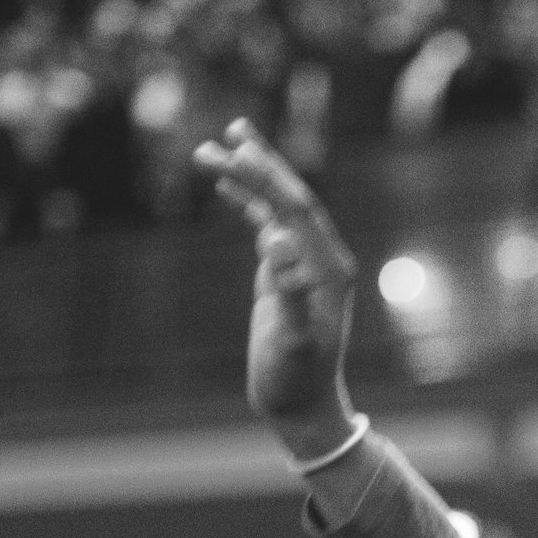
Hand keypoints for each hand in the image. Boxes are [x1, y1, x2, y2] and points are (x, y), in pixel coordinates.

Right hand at [193, 120, 361, 461]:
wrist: (302, 406)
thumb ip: (289, 291)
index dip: (270, 177)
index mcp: (328, 268)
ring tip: (209, 151)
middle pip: (290, 198)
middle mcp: (322, 259)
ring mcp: (305, 264)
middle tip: (229, 130)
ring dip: (247, 179)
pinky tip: (224, 187)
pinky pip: (266, 226)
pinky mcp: (287, 273)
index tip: (239, 149)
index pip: (298, 209)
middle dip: (260, 165)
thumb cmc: (297, 378)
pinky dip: (246, 204)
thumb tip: (278, 240)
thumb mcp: (292, 340)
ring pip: (276, 208)